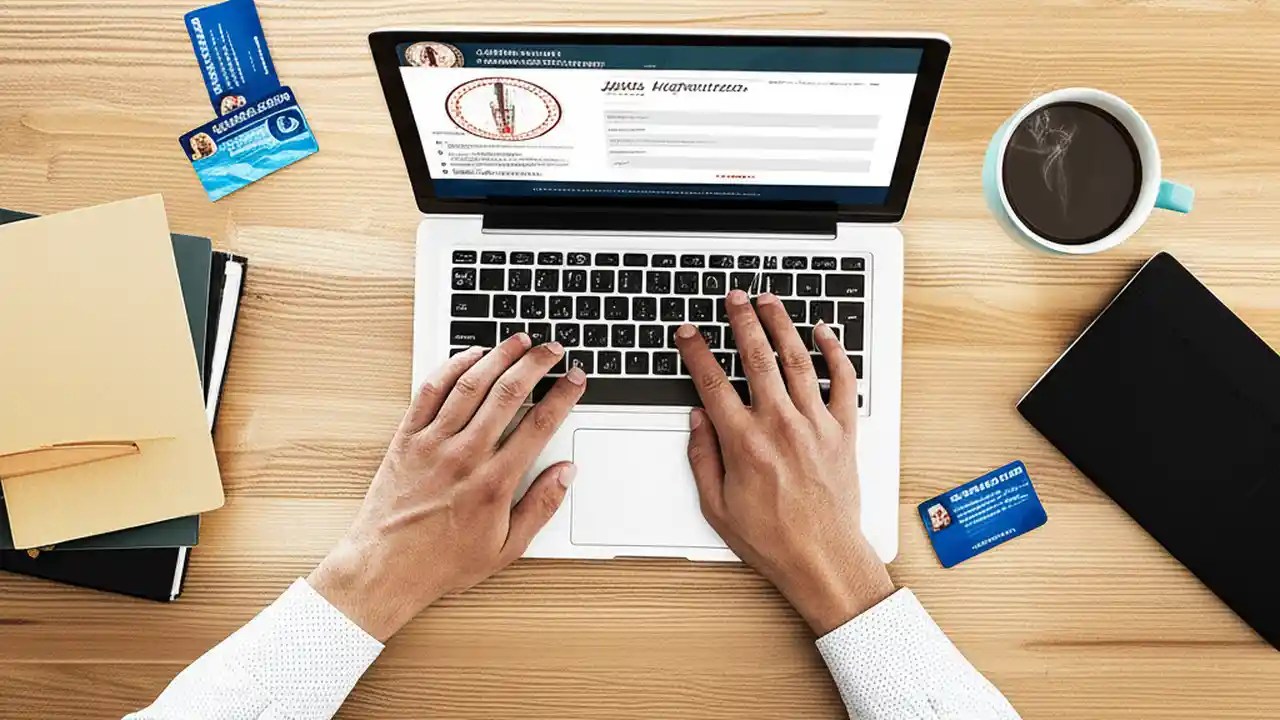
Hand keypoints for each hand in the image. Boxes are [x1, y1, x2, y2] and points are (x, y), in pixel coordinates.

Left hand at [308, 334, 585, 640]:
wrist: (385, 568)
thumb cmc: (443, 562)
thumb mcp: (507, 548)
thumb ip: (541, 506)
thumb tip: (566, 472)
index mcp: (495, 483)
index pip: (540, 424)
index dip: (563, 395)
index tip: (575, 378)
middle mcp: (465, 455)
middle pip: (509, 393)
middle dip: (537, 364)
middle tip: (553, 349)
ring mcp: (433, 443)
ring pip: (472, 384)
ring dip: (499, 356)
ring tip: (519, 341)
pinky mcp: (407, 438)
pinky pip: (430, 392)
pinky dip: (452, 367)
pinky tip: (471, 356)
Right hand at [675, 290, 893, 634]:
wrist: (822, 557)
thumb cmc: (771, 537)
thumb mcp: (716, 505)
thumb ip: (703, 456)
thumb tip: (697, 418)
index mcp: (743, 442)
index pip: (712, 383)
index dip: (696, 352)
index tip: (687, 333)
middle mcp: (780, 425)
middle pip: (756, 357)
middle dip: (741, 320)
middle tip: (733, 298)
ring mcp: (815, 424)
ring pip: (797, 359)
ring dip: (781, 324)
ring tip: (769, 301)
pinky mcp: (843, 431)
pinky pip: (843, 381)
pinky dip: (834, 352)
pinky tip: (824, 332)